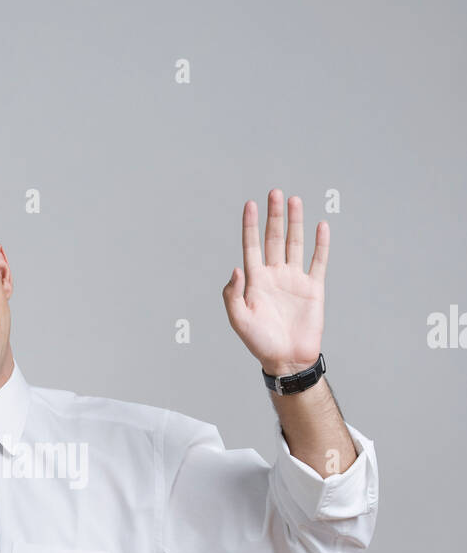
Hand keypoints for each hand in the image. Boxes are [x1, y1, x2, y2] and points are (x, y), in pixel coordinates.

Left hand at [223, 190, 326, 376]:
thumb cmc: (259, 342)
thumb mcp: (238, 320)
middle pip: (274, 238)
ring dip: (295, 222)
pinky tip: (320, 226)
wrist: (287, 360)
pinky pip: (318, 261)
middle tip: (275, 192)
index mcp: (255, 281)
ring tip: (294, 200)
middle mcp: (275, 275)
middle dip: (274, 216)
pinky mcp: (313, 288)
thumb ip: (232, 295)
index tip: (250, 204)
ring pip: (295, 244)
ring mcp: (295, 280)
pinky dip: (321, 244)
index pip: (251, 246)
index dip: (250, 225)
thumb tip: (236, 268)